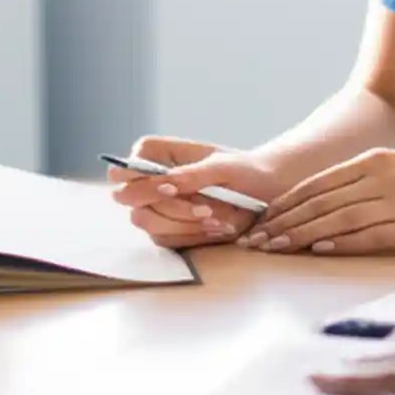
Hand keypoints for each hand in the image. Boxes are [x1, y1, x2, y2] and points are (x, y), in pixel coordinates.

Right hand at [109, 136, 283, 248]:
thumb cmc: (246, 171)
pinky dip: (192, 236)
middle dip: (168, 206)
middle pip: (128, 197)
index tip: (171, 187)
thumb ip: (194, 174)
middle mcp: (152, 181)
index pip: (127, 164)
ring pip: (145, 221)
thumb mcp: (225, 167)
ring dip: (183, 223)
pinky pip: (165, 239)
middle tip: (205, 208)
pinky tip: (218, 228)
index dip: (136, 176)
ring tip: (218, 219)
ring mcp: (157, 207)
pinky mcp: (168, 230)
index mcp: (160, 154)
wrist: (267, 194)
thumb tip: (166, 183)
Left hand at [241, 149, 394, 254]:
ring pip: (337, 219)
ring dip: (301, 235)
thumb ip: (360, 181)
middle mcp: (379, 179)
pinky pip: (367, 237)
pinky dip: (339, 242)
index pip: (316, 184)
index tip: (260, 219)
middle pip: (320, 202)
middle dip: (283, 222)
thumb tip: (320, 202)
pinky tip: (316, 248)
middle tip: (256, 239)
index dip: (285, 203)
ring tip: (275, 248)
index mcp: (372, 161)